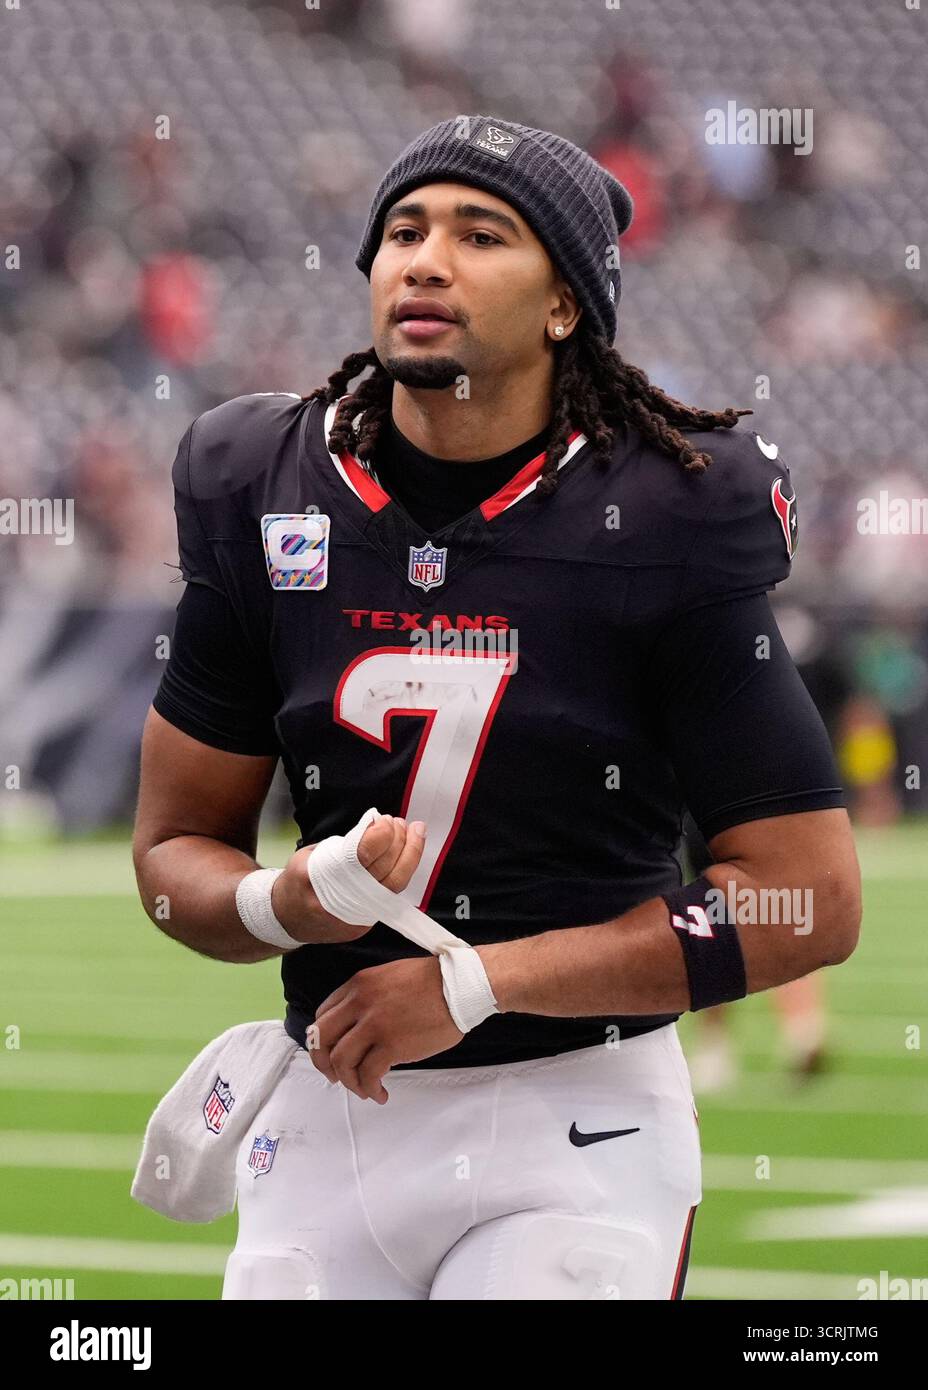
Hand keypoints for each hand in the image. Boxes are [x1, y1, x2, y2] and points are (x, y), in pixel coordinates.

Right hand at [271, 814, 425, 944]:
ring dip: (409, 855)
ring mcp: (354, 917)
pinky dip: (402, 872)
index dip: (380, 835)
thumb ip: (345, 844)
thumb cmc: (299, 880)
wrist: (287, 919)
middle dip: (399, 841)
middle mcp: (339, 901)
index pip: (362, 855)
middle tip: (402, 823)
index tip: (386, 820)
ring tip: (413, 833)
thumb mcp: (312, 854)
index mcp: (321, 877)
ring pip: (395, 885)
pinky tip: (407, 855)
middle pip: (384, 870)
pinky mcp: (365, 926)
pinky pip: (391, 895)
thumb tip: (376, 827)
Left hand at [308, 956, 464, 1102]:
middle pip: (322, 1039)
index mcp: (358, 985)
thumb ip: (367, 997)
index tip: (331, 1052)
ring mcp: (374, 1025)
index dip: (324, 1039)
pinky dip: (370, 1089)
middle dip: (323, 1063)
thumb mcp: (388, 977)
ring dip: (348, 1081)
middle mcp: (360, 1003)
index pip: (323, 1015)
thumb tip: (357, 1027)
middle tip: (334, 1076)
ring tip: (363, 1089)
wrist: (459, 985)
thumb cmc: (433, 982)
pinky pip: (368, 1075)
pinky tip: (379, 1092)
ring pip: (341, 1061)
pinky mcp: (392, 1045)